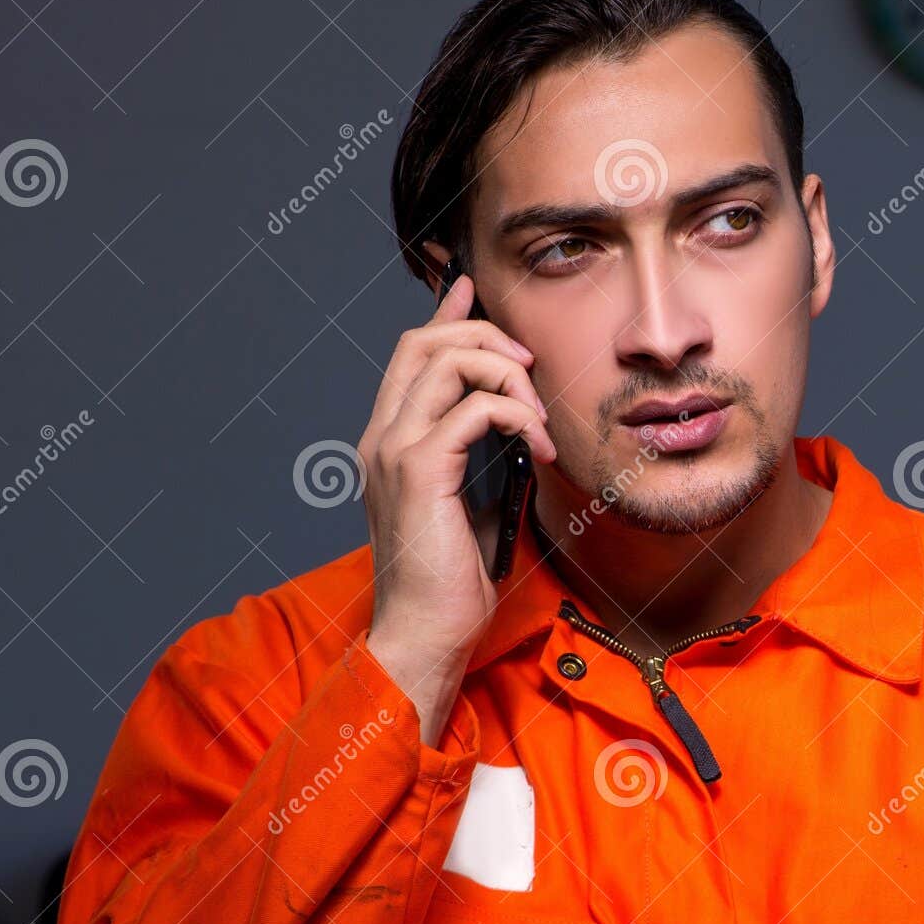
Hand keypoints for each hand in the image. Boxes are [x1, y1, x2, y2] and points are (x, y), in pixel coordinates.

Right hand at [358, 271, 556, 744]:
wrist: (426, 633)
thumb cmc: (451, 584)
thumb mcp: (474, 508)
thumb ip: (484, 464)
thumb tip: (520, 434)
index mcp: (390, 442)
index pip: (411, 356)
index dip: (445, 315)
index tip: (473, 290)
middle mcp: (382, 436)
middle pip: (423, 343)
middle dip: (486, 338)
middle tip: (532, 367)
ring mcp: (394, 451)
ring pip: (447, 364)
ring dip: (507, 375)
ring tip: (541, 417)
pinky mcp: (419, 471)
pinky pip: (473, 410)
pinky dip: (516, 416)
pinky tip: (541, 446)